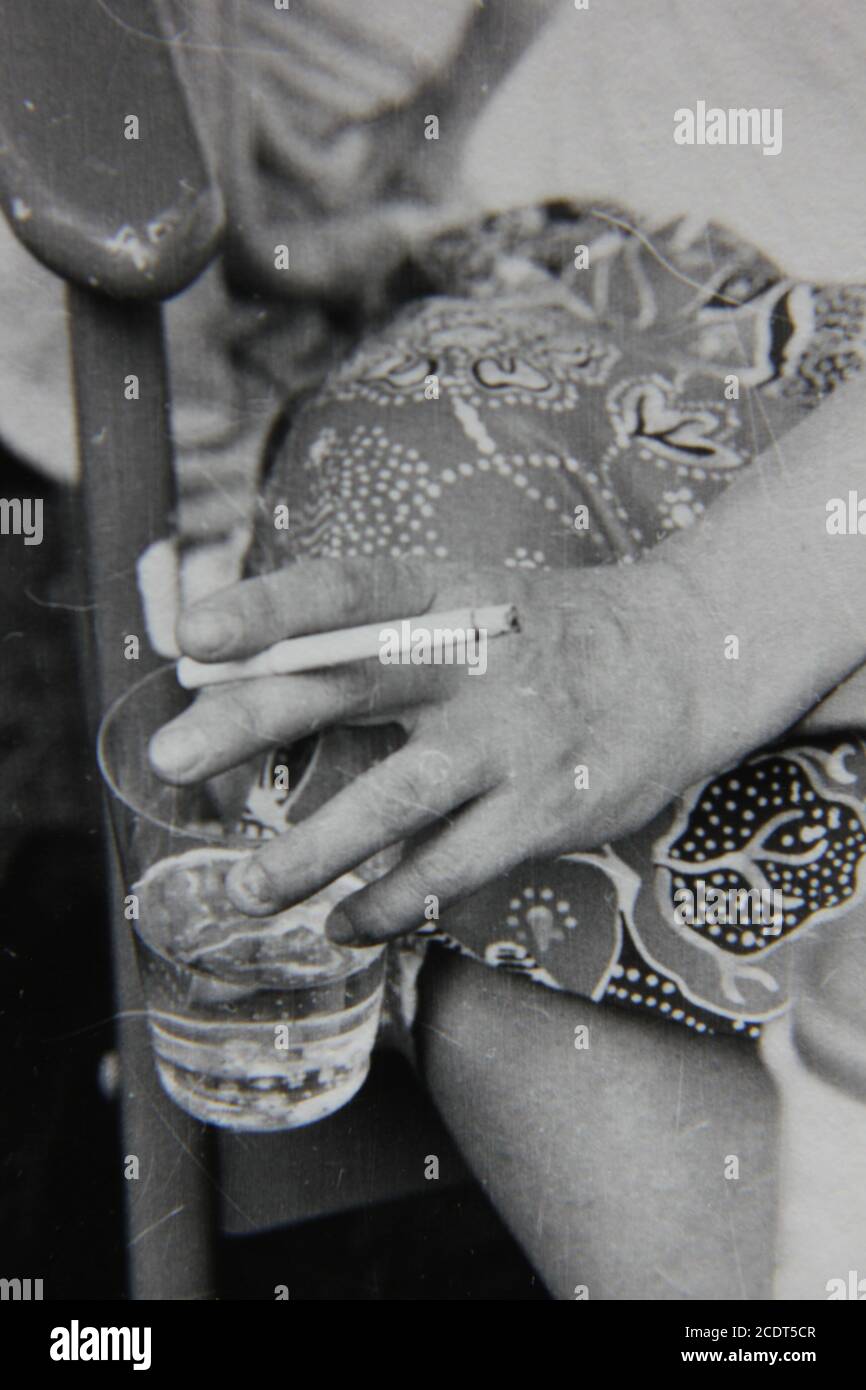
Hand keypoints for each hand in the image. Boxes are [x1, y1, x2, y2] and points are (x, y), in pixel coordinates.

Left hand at [149, 555, 703, 944]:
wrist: (685, 660)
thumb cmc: (548, 636)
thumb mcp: (470, 603)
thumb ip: (376, 641)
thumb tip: (246, 679)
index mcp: (450, 595)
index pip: (347, 591)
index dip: (269, 608)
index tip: (194, 635)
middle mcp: (478, 660)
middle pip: (350, 684)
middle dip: (252, 721)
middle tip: (168, 757)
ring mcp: (515, 739)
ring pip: (395, 799)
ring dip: (312, 849)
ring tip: (247, 887)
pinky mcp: (548, 809)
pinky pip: (453, 867)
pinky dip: (391, 902)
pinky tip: (345, 923)